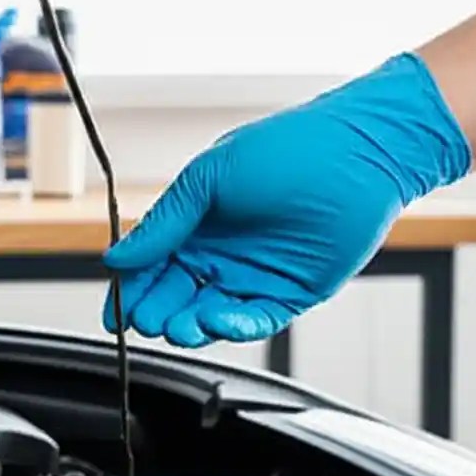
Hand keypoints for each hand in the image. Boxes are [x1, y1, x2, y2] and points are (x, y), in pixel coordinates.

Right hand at [102, 53, 471, 347]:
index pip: (152, 265)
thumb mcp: (209, 178)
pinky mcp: (292, 293)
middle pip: (177, 296)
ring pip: (211, 314)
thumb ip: (165, 222)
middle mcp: (223, 252)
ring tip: (177, 326)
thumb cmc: (288, 150)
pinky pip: (256, 319)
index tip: (115, 312)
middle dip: (156, 312)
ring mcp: (256, 275)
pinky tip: (217, 319)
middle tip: (145, 321)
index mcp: (197, 222)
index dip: (131, 290)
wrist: (361, 154)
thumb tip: (118, 256)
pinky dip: (234, 324)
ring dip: (190, 324)